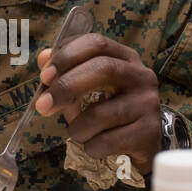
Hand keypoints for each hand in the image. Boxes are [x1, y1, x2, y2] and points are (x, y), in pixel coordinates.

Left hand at [34, 34, 161, 174]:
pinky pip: (106, 141)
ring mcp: (148, 104)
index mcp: (125, 58)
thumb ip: (65, 72)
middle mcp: (141, 76)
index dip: (67, 56)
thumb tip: (43, 57)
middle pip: (102, 69)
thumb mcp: (88, 88)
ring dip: (77, 127)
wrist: (142, 144)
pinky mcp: (149, 132)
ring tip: (79, 133)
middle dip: (66, 87)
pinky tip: (96, 147)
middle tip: (42, 106)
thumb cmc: (109, 112)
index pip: (96, 43)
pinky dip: (91, 147)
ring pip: (99, 113)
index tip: (45, 76)